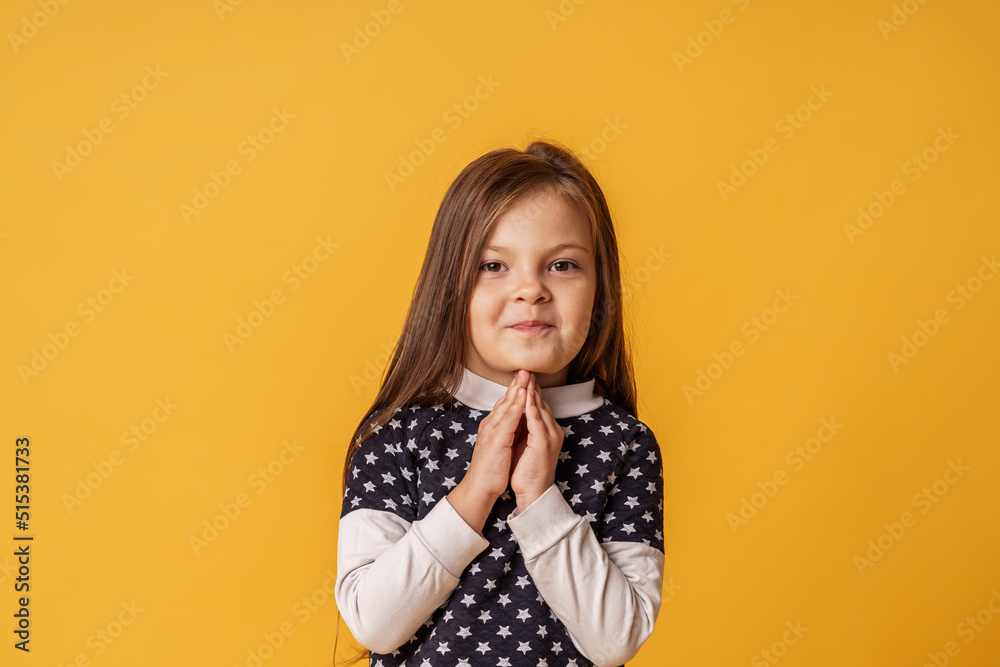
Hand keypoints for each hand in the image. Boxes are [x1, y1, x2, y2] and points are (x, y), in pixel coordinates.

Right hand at [447, 369, 529, 532]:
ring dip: (517, 388)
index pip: (507, 403)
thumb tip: (518, 421)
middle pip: (506, 399)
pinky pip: (508, 418)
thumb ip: (508, 430)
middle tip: (526, 367)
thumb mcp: (502, 444)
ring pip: (506, 404)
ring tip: (525, 374)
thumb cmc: (492, 468)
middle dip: (517, 382)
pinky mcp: (496, 438)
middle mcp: (491, 423)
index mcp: (494, 425)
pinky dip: (516, 405)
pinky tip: (523, 395)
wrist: (480, 486)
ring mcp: (492, 429)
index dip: (516, 389)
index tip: (526, 376)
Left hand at [510, 372, 564, 512]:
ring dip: (532, 391)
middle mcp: (550, 430)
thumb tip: (521, 414)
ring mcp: (548, 435)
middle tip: (526, 368)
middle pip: (540, 402)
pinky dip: (531, 406)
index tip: (523, 375)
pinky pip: (537, 420)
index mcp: (544, 430)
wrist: (531, 492)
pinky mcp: (543, 442)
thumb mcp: (524, 444)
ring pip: (539, 407)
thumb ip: (525, 428)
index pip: (537, 405)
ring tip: (526, 376)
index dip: (529, 390)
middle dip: (531, 385)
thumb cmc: (525, 471)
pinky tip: (527, 395)